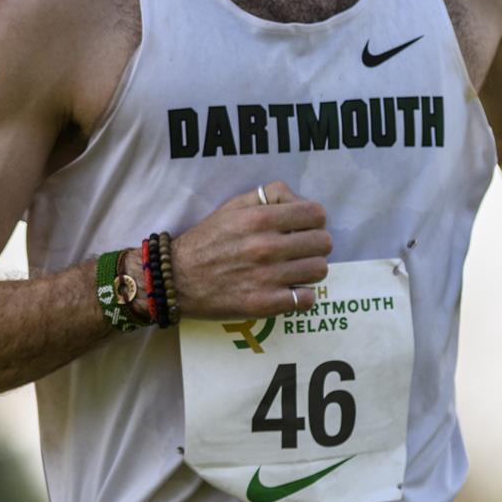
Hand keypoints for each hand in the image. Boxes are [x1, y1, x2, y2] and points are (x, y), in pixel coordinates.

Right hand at [169, 181, 331, 319]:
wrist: (177, 279)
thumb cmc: (208, 240)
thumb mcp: (234, 205)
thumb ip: (270, 196)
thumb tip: (300, 202)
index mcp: (259, 218)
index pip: (317, 214)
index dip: (314, 220)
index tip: (304, 227)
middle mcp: (265, 247)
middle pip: (324, 243)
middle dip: (315, 244)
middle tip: (300, 249)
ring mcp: (266, 277)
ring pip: (319, 270)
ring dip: (310, 269)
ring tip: (294, 269)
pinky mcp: (264, 304)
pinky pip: (306, 299)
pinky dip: (301, 295)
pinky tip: (288, 289)